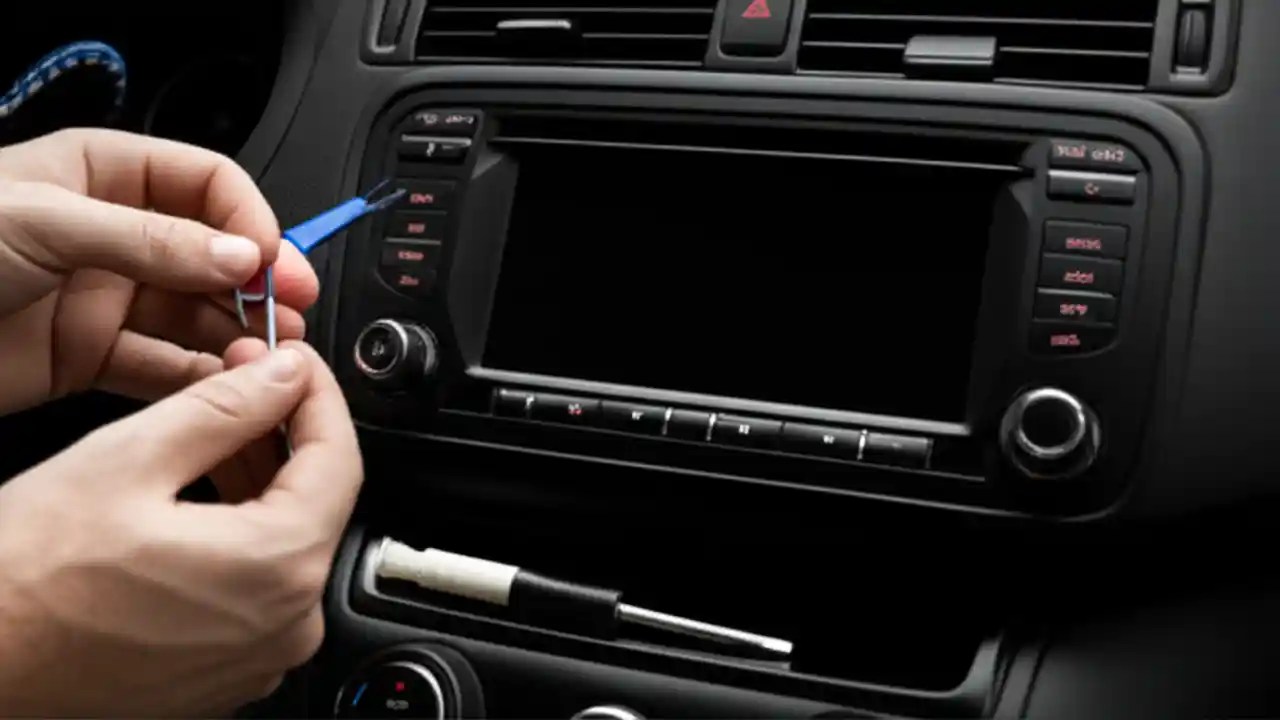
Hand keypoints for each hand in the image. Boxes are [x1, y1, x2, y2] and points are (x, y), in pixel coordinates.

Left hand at [0, 127, 318, 416]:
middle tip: (293, 310)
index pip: (207, 185)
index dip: (248, 219)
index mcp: (104, 175)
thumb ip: (151, 241)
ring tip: (268, 355)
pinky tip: (225, 383)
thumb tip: (240, 257)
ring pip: (197, 313)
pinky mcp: (90, 354)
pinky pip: (162, 364)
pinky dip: (199, 375)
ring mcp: (105, 296)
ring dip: (238, 333)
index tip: (271, 258)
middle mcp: (114, 235)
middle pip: (214, 253)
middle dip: (259, 282)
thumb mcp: (45, 223)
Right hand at [0, 340, 362, 716]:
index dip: (317, 393)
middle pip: (316, 500)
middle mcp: (287, 624)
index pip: (340, 458)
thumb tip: (284, 374)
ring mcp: (258, 656)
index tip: (293, 357)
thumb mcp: (128, 460)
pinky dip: (241, 531)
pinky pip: (257, 586)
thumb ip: (225, 408)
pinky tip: (200, 492)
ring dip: (260, 476)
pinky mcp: (225, 671)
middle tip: (244, 376)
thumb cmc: (26, 582)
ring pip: (286, 541)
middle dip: (283, 429)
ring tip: (213, 427)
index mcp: (278, 568)